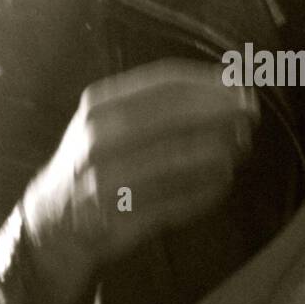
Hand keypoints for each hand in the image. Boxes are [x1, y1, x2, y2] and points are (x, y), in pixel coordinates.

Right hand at [21, 60, 259, 295]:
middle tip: (251, 116)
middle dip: (220, 113)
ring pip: (177, 161)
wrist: (53, 218)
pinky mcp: (118, 219)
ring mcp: (105, 182)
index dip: (209, 84)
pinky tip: (223, 181)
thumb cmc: (98, 158)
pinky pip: (176, 201)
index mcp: (100, 106)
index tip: (243, 87)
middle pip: (172, 118)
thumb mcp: (112, 119)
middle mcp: (98, 140)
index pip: (163, 84)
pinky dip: (206, 190)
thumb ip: (161, 102)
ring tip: (240, 148)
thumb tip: (230, 85)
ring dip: (218, 152)